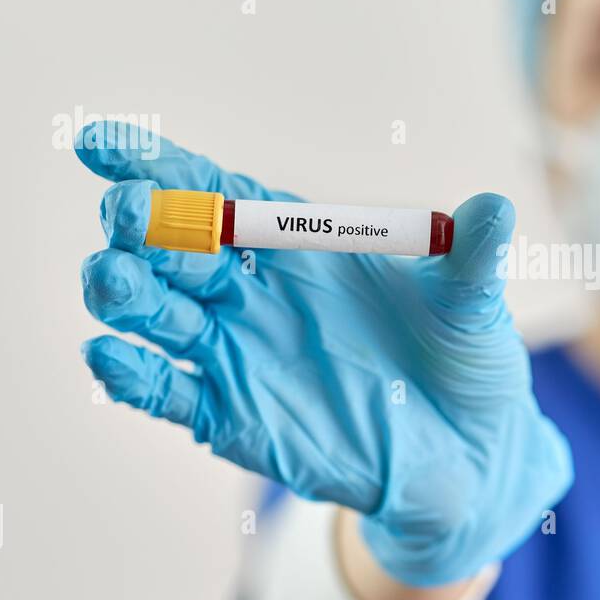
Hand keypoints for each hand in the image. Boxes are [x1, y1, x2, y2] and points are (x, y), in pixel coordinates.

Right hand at [76, 121, 572, 586]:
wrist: (468, 454)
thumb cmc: (468, 360)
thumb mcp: (475, 305)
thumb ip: (473, 258)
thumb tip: (495, 207)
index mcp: (302, 242)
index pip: (218, 193)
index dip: (160, 167)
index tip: (104, 145)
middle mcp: (255, 290)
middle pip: (175, 246)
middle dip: (143, 226)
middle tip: (129, 216)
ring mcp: (237, 351)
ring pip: (156, 313)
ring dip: (125, 292)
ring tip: (111, 277)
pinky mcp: (231, 414)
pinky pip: (167, 391)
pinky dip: (131, 374)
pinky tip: (110, 356)